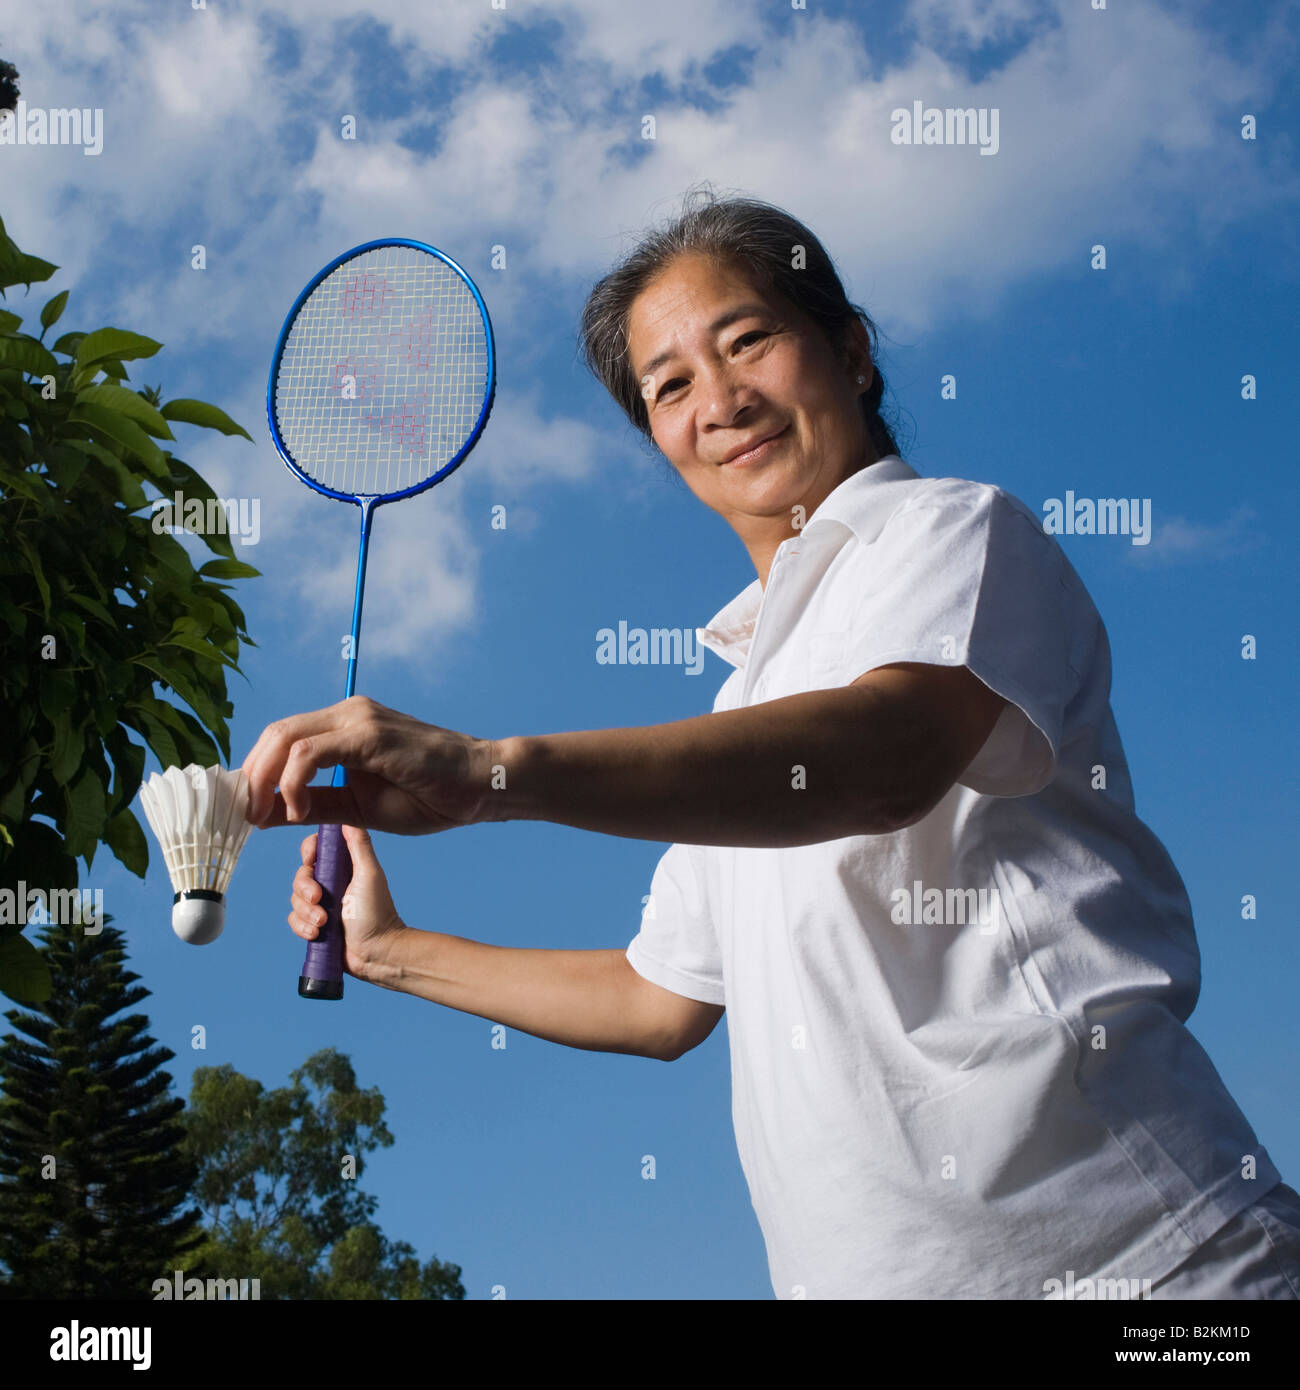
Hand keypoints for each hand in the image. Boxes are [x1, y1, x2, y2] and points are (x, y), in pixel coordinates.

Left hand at [241, 695, 498, 833]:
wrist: (481, 786)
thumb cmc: (430, 795)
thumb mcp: (359, 807)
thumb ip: (314, 805)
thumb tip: (264, 813)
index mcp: (344, 726)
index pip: (281, 738)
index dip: (255, 772)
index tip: (244, 809)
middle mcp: (347, 712)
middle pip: (275, 733)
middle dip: (251, 776)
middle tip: (245, 817)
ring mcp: (359, 719)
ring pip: (286, 737)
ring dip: (265, 780)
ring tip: (266, 816)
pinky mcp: (369, 734)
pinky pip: (310, 753)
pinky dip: (294, 782)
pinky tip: (301, 809)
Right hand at [287, 826, 405, 980]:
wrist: (377, 952)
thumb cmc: (377, 912)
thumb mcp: (369, 873)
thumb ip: (359, 845)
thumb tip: (348, 818)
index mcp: (343, 867)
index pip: (316, 849)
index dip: (309, 852)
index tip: (311, 860)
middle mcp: (331, 883)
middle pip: (301, 875)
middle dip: (305, 888)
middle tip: (319, 899)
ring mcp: (322, 905)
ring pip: (295, 899)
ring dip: (305, 912)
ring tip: (324, 922)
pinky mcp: (314, 925)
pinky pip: (294, 920)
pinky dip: (302, 927)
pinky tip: (316, 933)